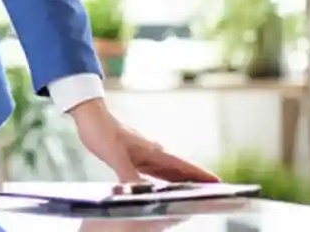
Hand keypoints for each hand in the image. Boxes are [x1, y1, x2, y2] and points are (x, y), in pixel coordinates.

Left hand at [69, 99, 219, 183]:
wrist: (90, 115)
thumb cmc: (102, 131)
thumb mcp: (114, 155)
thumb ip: (128, 174)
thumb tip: (140, 193)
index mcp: (153, 152)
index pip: (182, 166)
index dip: (200, 175)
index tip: (219, 182)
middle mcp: (152, 153)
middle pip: (179, 171)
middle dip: (195, 181)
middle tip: (212, 193)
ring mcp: (144, 153)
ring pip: (167, 171)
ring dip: (180, 181)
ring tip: (192, 194)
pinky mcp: (133, 155)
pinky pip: (153, 171)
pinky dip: (162, 180)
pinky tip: (160, 187)